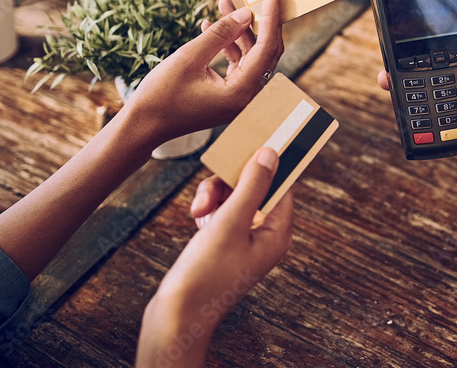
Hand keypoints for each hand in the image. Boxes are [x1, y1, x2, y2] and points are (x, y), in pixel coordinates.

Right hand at [126, 0, 284, 146]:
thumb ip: (221, 34)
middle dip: (260, 20)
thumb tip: (246, 13)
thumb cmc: (162, 95)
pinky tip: (211, 27)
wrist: (142, 126)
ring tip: (224, 2)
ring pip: (251, 55)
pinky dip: (229, 45)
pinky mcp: (229, 95)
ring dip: (238, 30)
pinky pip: (238, 64)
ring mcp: (239, 98)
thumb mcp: (190, 57)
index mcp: (242, 92)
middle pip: (266, 51)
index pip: (267, 47)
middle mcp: (248, 98)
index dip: (271, 15)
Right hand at [137, 148, 292, 366]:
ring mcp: (244, 241)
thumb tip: (272, 154)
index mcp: (278, 234)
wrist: (174, 316)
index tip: (254, 141)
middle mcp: (265, 237)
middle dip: (228, 185)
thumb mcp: (229, 222)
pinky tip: (196, 220)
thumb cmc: (205, 274)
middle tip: (208, 196)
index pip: (282, 185)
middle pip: (254, 188)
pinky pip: (221, 213)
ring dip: (214, 198)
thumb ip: (251, 185)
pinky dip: (208, 211)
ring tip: (197, 213)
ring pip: (234, 198)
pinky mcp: (224, 245)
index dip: (267, 164)